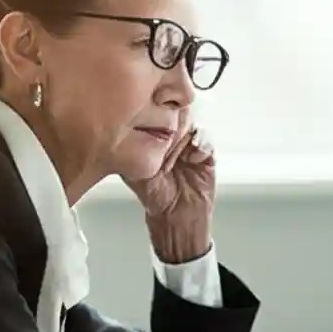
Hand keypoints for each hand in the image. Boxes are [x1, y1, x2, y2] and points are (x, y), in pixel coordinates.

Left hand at [124, 119, 215, 262]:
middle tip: (170, 137)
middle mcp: (173, 140)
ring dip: (187, 134)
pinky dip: (202, 145)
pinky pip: (206, 141)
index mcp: (155, 141)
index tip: (155, 124)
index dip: (157, 117)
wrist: (176, 215)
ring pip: (192, 125)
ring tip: (181, 151)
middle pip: (177, 116)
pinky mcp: (206, 155)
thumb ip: (131, 154)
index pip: (157, 117)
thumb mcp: (134, 173)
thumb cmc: (154, 197)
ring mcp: (190, 146)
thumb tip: (126, 134)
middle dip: (174, 123)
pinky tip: (193, 158)